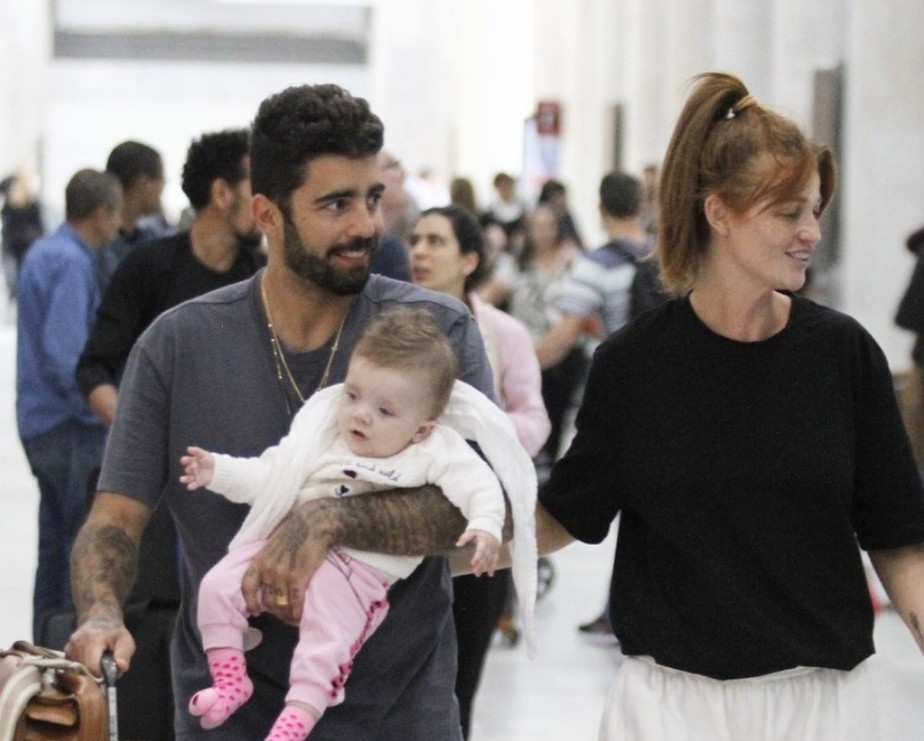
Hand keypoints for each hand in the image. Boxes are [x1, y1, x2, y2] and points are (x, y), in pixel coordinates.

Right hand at [65, 613, 134, 678]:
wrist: (100, 620)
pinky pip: (72, 666)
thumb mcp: (126, 641)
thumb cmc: (115, 633)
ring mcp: (69, 646)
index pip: (92, 666)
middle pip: (83, 670)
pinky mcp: (65, 650)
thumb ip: (124, 654)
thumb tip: (121, 667)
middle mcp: (77, 642)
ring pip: (77, 670)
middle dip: (94, 674)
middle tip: (104, 669)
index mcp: (92, 639)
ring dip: (88, 671)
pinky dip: (81, 668)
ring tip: (97, 663)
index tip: (107, 675)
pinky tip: (89, 661)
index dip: (100, 675)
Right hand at [179, 446, 213, 489]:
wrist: (219, 469)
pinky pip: (192, 485)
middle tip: (195, 467)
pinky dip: (190, 486)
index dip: (185, 460)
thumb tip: (188, 448)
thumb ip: (197, 451)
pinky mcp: (198, 482)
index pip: (185, 460)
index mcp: (192, 461)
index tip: (186, 460)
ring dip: (184, 479)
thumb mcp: (204, 454)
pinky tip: (190, 486)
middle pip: (187, 469)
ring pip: (187, 478)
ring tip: (182, 479)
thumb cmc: (210, 460)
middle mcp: (192, 469)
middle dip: (189, 468)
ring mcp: (195, 476)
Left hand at [240, 499, 337, 624]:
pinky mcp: (298, 577)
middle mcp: (268, 570)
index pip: (247, 586)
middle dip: (275, 610)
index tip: (256, 611)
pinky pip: (295, 601)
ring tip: (292, 617)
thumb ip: (267, 559)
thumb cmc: (294, 530)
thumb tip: (266, 573)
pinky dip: (297, 612)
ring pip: (281, 603)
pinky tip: (300, 616)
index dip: (250, 602)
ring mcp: (283, 575)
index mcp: (259, 561)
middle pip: (267, 600)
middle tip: (282, 613)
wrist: (313, 524)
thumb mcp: (272, 544)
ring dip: (286, 614)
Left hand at [457, 528, 499, 576]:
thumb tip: (457, 544)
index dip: (477, 557)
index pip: (481, 550)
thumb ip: (464, 538)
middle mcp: (490, 545)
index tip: (472, 563)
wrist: (491, 524)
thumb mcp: (471, 531)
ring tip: (478, 574)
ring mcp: (494, 548)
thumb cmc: (479, 528)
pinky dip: (493, 566)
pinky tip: (490, 573)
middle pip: (485, 556)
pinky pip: (496, 559)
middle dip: (480, 565)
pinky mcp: (496, 550)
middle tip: (475, 572)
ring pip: (491, 559)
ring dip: (486, 567)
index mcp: (484, 540)